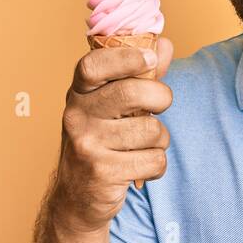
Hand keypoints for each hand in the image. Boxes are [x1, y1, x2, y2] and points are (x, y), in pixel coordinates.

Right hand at [51, 37, 174, 233]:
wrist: (77, 197)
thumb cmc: (102, 142)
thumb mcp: (112, 106)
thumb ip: (140, 75)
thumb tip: (165, 45)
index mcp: (79, 93)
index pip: (92, 65)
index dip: (125, 57)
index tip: (150, 58)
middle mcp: (77, 116)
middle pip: (132, 92)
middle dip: (161, 98)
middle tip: (160, 107)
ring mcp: (87, 145)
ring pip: (151, 130)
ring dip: (159, 140)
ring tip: (142, 146)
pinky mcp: (102, 173)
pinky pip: (154, 160)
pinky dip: (157, 166)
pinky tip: (141, 168)